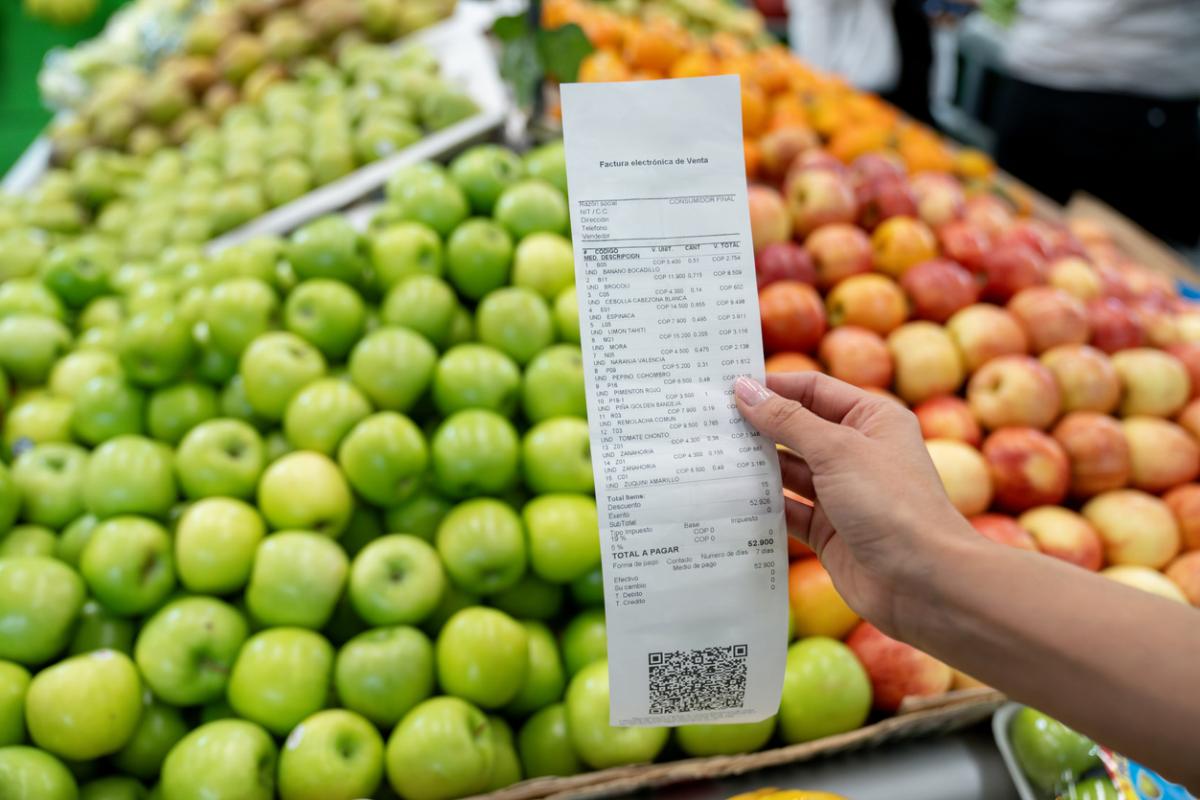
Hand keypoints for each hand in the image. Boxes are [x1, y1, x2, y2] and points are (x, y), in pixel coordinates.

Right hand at [734, 371, 973, 636]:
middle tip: (707, 422)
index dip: (772, 387)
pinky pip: (788, 510)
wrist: (925, 583)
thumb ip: (787, 420)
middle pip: (797, 430)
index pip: (813, 390)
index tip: (724, 387)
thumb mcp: (836, 450)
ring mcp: (842, 494)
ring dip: (755, 467)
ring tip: (708, 457)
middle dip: (758, 427)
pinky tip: (727, 498)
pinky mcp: (829, 531)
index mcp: (871, 420)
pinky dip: (762, 505)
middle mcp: (858, 452)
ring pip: (789, 472)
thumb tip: (744, 389)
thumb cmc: (891, 503)